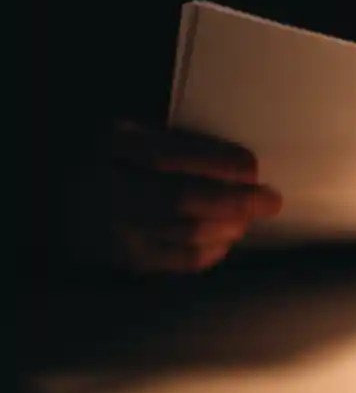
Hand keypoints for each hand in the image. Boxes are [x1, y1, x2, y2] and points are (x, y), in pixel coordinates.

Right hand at [63, 121, 282, 273]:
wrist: (49, 195)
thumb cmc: (100, 156)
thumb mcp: (126, 131)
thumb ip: (172, 140)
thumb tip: (236, 163)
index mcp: (107, 145)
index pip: (167, 156)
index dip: (215, 162)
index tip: (250, 166)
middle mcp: (105, 189)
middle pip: (180, 200)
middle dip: (235, 201)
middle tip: (269, 200)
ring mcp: (111, 230)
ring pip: (182, 234)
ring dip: (228, 226)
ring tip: (250, 216)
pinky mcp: (121, 259)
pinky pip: (174, 261)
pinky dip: (209, 251)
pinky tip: (226, 239)